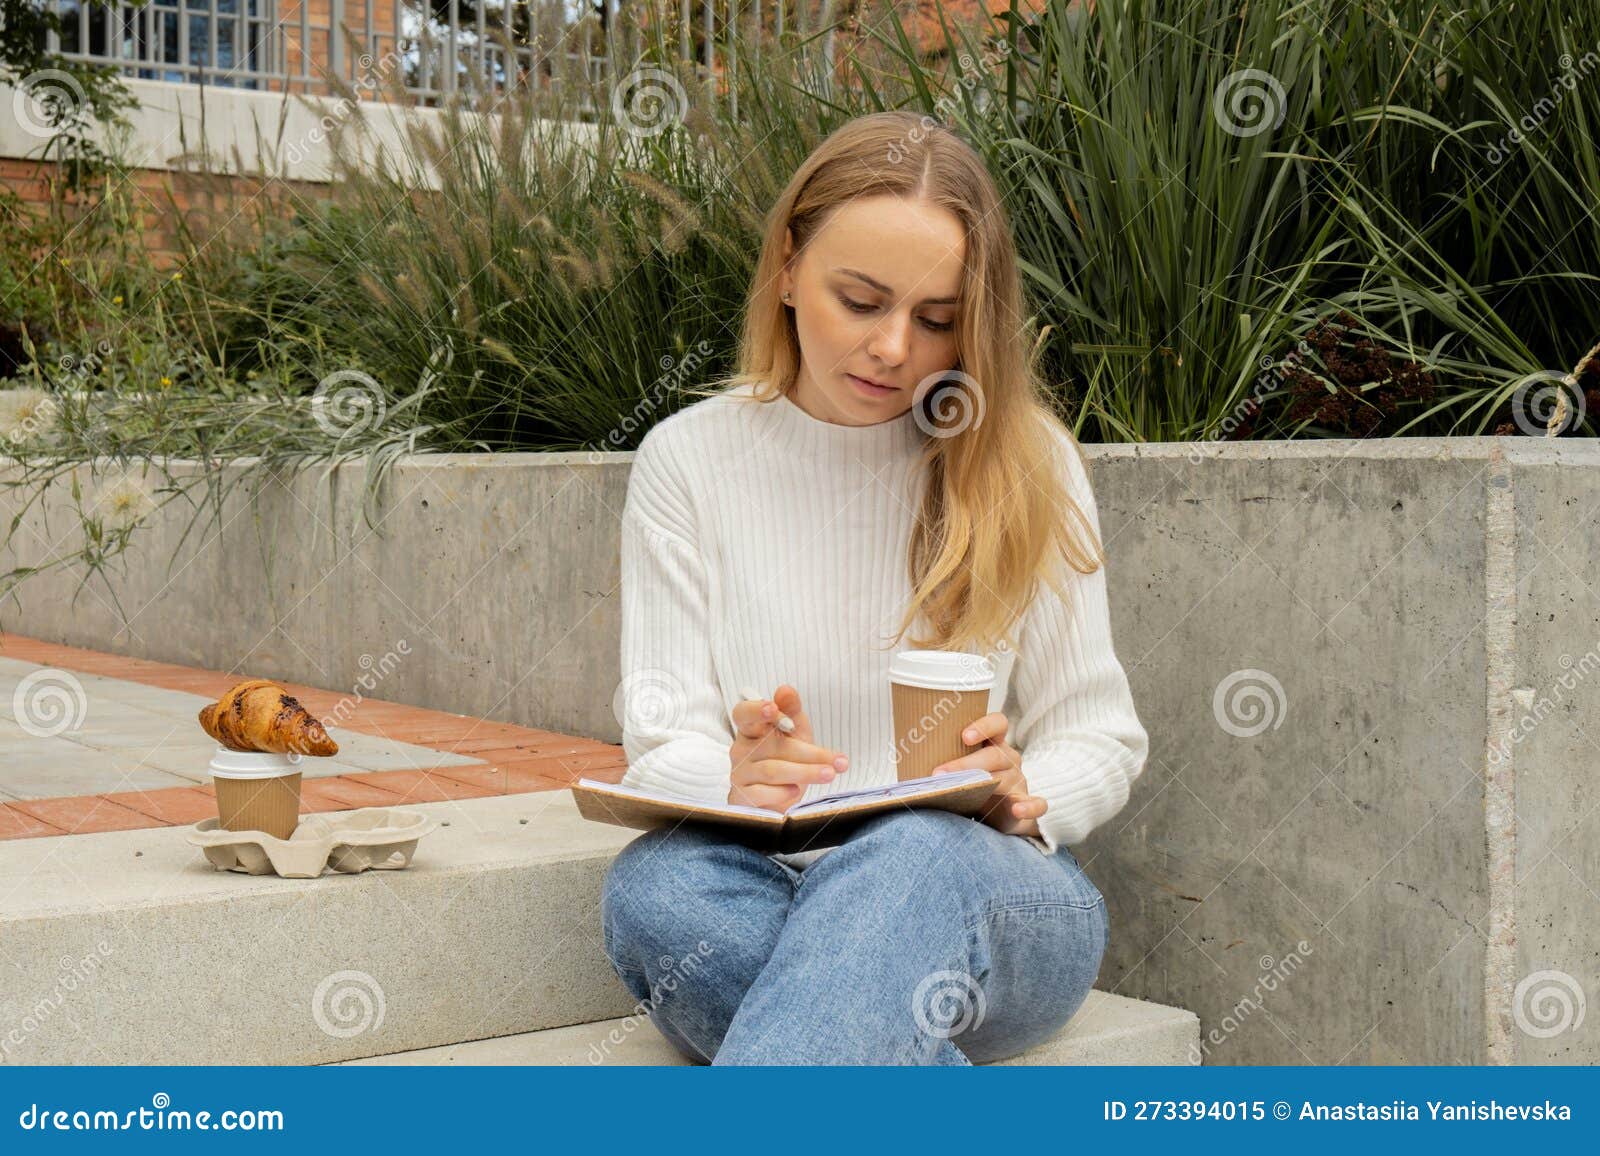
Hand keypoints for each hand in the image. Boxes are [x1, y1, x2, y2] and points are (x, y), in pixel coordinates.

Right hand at [728, 684, 848, 811]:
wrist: (774, 799)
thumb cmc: (784, 759)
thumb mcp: (794, 733)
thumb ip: (791, 711)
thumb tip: (786, 689)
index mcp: (752, 729)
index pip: (743, 714)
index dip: (756, 710)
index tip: (773, 708)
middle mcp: (742, 749)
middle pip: (772, 746)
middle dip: (809, 753)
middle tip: (838, 760)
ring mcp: (740, 774)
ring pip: (773, 771)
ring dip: (805, 773)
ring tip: (829, 774)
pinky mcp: (743, 797)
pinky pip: (763, 793)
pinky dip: (782, 792)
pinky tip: (795, 791)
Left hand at [930, 711, 1046, 837]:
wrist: (999, 816)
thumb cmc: (972, 787)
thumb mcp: (958, 772)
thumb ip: (940, 766)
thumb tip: (900, 767)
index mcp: (993, 744)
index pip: (998, 723)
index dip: (983, 725)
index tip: (963, 736)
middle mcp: (1009, 759)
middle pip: (995, 754)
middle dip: (967, 764)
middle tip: (939, 774)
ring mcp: (1020, 781)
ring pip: (1008, 777)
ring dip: (986, 785)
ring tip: (965, 792)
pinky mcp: (1027, 804)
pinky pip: (1037, 803)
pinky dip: (1029, 806)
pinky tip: (1017, 809)